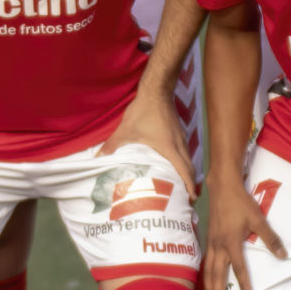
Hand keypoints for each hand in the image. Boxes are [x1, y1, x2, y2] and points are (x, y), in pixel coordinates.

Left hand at [104, 86, 196, 200]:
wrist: (156, 90)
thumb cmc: (144, 111)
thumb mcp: (126, 130)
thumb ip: (112, 145)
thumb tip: (98, 157)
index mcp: (170, 148)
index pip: (185, 171)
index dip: (190, 186)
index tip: (192, 199)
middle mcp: (180, 144)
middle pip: (191, 168)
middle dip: (192, 184)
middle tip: (189, 199)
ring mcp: (181, 137)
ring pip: (189, 159)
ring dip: (189, 173)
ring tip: (185, 185)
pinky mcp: (179, 132)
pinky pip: (186, 151)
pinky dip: (185, 162)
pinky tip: (178, 165)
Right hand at [201, 178, 281, 289]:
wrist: (222, 187)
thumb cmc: (241, 203)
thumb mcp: (258, 219)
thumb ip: (270, 238)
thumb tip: (283, 255)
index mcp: (231, 243)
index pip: (239, 269)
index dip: (244, 285)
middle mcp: (218, 246)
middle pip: (216, 275)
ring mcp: (211, 242)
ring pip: (208, 270)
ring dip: (208, 288)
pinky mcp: (208, 238)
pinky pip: (206, 261)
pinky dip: (206, 275)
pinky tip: (207, 281)